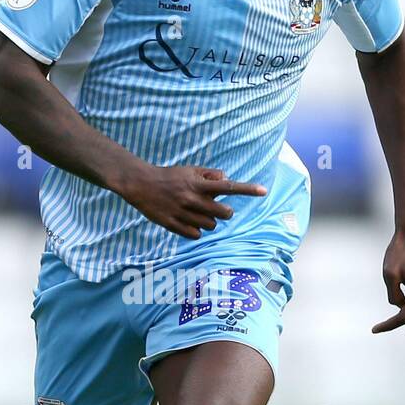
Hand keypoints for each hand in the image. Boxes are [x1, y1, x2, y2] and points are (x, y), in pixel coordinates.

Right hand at [121, 165, 266, 239]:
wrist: (140, 184)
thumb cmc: (169, 176)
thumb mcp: (190, 170)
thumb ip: (210, 175)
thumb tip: (227, 180)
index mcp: (198, 185)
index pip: (228, 187)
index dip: (247, 189)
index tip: (264, 191)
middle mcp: (193, 200)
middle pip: (224, 213)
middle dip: (224, 212)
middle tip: (216, 208)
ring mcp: (183, 214)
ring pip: (211, 226)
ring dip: (209, 221)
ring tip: (196, 212)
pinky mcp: (174, 225)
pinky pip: (196, 235)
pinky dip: (196, 230)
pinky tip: (187, 221)